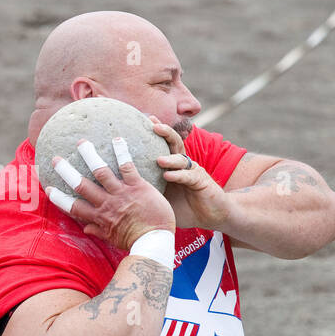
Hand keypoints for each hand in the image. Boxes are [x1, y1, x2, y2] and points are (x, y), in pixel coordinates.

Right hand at [45, 137, 174, 250]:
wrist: (155, 241)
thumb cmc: (136, 241)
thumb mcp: (113, 239)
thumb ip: (99, 231)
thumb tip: (85, 229)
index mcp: (99, 217)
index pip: (73, 207)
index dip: (59, 198)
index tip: (47, 188)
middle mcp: (106, 203)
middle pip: (81, 185)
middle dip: (67, 172)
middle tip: (56, 159)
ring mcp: (121, 193)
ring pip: (101, 171)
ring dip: (90, 155)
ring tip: (81, 143)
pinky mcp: (137, 186)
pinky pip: (127, 166)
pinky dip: (121, 152)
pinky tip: (116, 139)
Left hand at [149, 116, 231, 230]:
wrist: (211, 214)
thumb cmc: (184, 207)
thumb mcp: (161, 197)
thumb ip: (147, 190)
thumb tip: (122, 188)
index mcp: (172, 165)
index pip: (162, 144)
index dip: (154, 132)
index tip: (141, 120)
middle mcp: (183, 164)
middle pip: (173, 143)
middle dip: (164, 132)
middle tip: (152, 125)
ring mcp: (193, 171)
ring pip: (181, 158)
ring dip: (170, 158)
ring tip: (158, 159)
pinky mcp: (201, 181)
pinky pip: (188, 176)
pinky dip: (178, 175)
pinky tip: (168, 175)